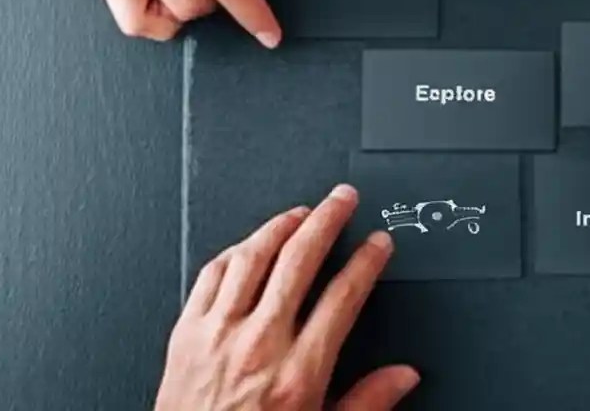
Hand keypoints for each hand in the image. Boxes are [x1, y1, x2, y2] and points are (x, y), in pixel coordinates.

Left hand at [155, 185, 418, 410]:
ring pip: (253, 258)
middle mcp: (259, 346)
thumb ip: (367, 402)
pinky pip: (210, 275)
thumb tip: (404, 376)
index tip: (378, 244)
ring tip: (301, 211)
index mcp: (298, 373)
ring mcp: (218, 335)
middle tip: (342, 199)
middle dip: (328, 221)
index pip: (343, 296)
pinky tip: (250, 244)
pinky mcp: (185, 333)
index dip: (366, 262)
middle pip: (299, 261)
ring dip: (280, 226)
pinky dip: (235, 251)